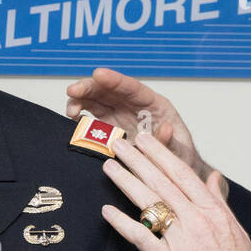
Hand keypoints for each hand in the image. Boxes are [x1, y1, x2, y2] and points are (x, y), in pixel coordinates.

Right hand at [66, 68, 214, 183]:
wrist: (173, 176)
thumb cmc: (179, 159)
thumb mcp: (179, 152)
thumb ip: (170, 142)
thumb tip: (165, 128)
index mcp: (155, 106)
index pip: (133, 88)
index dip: (115, 80)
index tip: (98, 74)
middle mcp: (135, 107)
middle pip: (110, 90)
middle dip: (90, 87)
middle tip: (73, 90)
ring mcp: (120, 116)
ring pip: (97, 100)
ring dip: (81, 100)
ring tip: (70, 109)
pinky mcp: (109, 128)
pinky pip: (92, 116)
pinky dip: (80, 114)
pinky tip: (72, 117)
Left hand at [99, 133, 250, 250]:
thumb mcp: (235, 232)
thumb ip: (219, 202)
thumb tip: (213, 178)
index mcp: (214, 212)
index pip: (183, 174)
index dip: (160, 155)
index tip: (144, 140)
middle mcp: (199, 221)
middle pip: (162, 183)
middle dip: (138, 160)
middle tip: (118, 145)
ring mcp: (183, 241)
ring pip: (150, 203)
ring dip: (126, 182)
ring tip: (108, 168)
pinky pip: (141, 237)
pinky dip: (122, 223)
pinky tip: (107, 212)